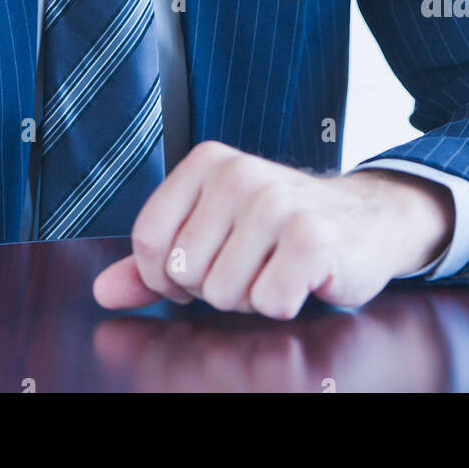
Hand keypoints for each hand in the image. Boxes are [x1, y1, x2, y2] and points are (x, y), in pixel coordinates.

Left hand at [92, 141, 454, 319]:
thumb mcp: (214, 228)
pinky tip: (301, 278)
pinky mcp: (312, 237)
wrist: (365, 218)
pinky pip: (269, 302)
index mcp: (206, 163)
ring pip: (225, 293)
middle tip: (252, 262)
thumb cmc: (280, 227)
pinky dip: (284, 304)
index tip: (201, 267)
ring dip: (252, 296)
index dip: (168, 275)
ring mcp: (276, 202)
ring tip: (276, 267)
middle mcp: (238, 174)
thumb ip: (155, 259)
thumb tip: (103, 291)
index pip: (149, 240)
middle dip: (215, 286)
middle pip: (186, 272)